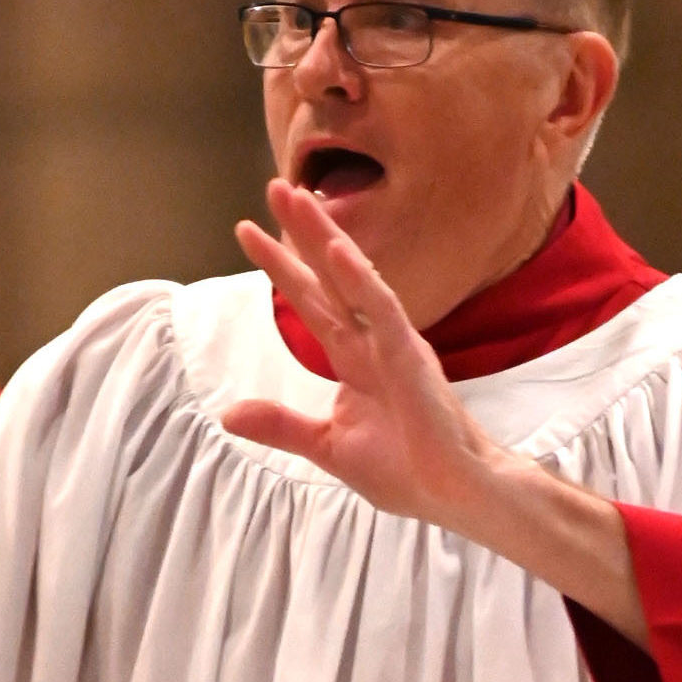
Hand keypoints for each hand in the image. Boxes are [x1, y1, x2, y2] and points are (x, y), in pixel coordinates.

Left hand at [224, 181, 649, 642]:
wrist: (453, 496)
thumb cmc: (407, 471)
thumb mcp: (328, 447)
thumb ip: (281, 425)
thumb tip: (228, 412)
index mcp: (355, 361)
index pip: (311, 303)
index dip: (281, 267)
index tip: (248, 230)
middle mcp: (373, 342)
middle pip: (328, 277)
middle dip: (301, 232)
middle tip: (277, 185)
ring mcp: (394, 345)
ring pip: (354, 280)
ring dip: (326, 238)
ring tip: (299, 198)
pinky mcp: (412, 358)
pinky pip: (384, 311)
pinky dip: (361, 281)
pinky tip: (338, 252)